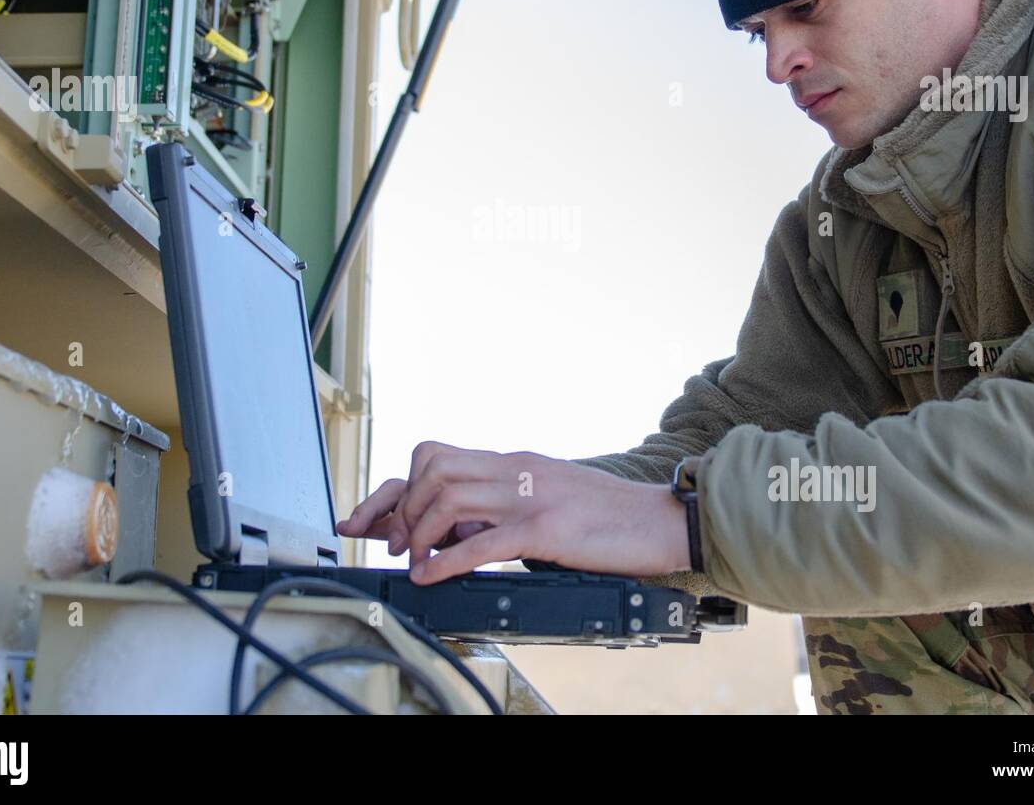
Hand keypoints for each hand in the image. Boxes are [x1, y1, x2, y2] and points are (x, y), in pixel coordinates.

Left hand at [338, 440, 691, 583]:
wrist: (662, 519)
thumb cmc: (609, 517)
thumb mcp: (550, 496)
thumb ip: (507, 503)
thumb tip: (460, 528)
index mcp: (515, 462)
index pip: (436, 457)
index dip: (395, 488)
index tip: (371, 519)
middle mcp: (516, 470)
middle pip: (431, 468)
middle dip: (399, 507)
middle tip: (391, 543)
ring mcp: (530, 496)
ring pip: (448, 498)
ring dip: (417, 532)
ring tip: (412, 560)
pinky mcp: (546, 530)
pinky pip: (481, 542)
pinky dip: (444, 560)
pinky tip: (429, 576)